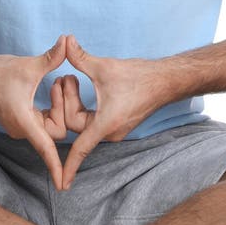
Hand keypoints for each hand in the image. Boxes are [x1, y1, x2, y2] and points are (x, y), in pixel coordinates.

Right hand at [0, 35, 70, 190]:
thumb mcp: (29, 65)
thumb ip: (52, 57)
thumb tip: (68, 41)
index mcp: (24, 121)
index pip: (45, 148)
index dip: (56, 166)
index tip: (64, 183)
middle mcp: (23, 129)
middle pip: (56, 131)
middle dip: (63, 108)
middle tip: (61, 82)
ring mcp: (22, 127)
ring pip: (51, 126)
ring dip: (57, 107)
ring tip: (57, 82)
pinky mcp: (22, 121)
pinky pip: (44, 122)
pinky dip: (52, 108)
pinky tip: (54, 89)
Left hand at [58, 35, 167, 188]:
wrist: (165, 80)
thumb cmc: (138, 76)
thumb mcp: (104, 66)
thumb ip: (80, 57)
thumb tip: (64, 40)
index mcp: (105, 124)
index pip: (81, 149)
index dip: (68, 167)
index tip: (60, 184)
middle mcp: (109, 132)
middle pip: (75, 124)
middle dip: (65, 101)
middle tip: (65, 78)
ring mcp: (114, 130)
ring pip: (83, 122)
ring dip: (73, 102)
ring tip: (70, 79)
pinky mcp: (117, 123)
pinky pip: (92, 121)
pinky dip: (82, 107)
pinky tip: (79, 88)